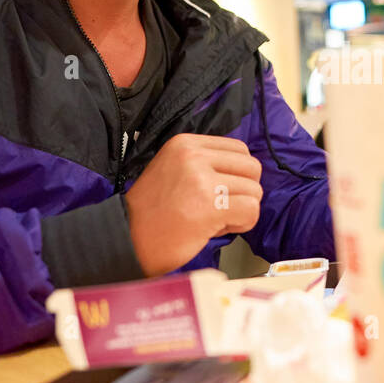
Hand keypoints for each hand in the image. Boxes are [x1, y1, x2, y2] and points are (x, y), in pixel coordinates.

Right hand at [124, 134, 262, 275]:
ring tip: (218, 219)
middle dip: (245, 191)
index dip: (238, 173)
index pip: (239, 149)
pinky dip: (243, 223)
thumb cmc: (154, 211)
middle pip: (252, 167)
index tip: (222, 190)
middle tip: (224, 207)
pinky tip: (221, 228)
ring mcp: (202, 180)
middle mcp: (194, 156)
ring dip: (242, 209)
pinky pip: (251, 210)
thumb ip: (207, 164)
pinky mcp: (210, 206)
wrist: (129, 239)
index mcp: (186, 143)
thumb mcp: (175, 169)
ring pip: (254, 190)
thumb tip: (245, 172)